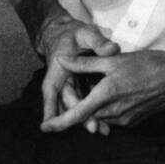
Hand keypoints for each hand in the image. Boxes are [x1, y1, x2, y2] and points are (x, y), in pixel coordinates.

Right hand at [36, 17, 119, 134]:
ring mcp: (68, 87)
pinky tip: (105, 122)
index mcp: (58, 69)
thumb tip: (112, 49)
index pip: (52, 90)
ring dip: (85, 119)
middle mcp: (60, 81)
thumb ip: (98, 41)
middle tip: (95, 128)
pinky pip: (82, 103)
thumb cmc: (74, 34)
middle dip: (78, 118)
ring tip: (102, 130)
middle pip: (66, 103)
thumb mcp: (85, 34)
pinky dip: (91, 112)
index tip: (53, 124)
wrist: (66, 35)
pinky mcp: (77, 90)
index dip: (53, 107)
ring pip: (74, 106)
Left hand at [44, 47, 164, 132]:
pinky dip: (107, 109)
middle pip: (87, 117)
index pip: (76, 115)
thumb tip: (62, 61)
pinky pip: (113, 119)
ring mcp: (125, 120)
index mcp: (106, 95)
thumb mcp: (114, 59)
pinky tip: (115, 93)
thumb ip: (85, 63)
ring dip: (94, 108)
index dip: (58, 123)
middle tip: (78, 91)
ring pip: (99, 117)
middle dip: (78, 109)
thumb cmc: (148, 64)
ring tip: (99, 88)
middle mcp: (114, 112)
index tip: (44, 127)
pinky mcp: (133, 122)